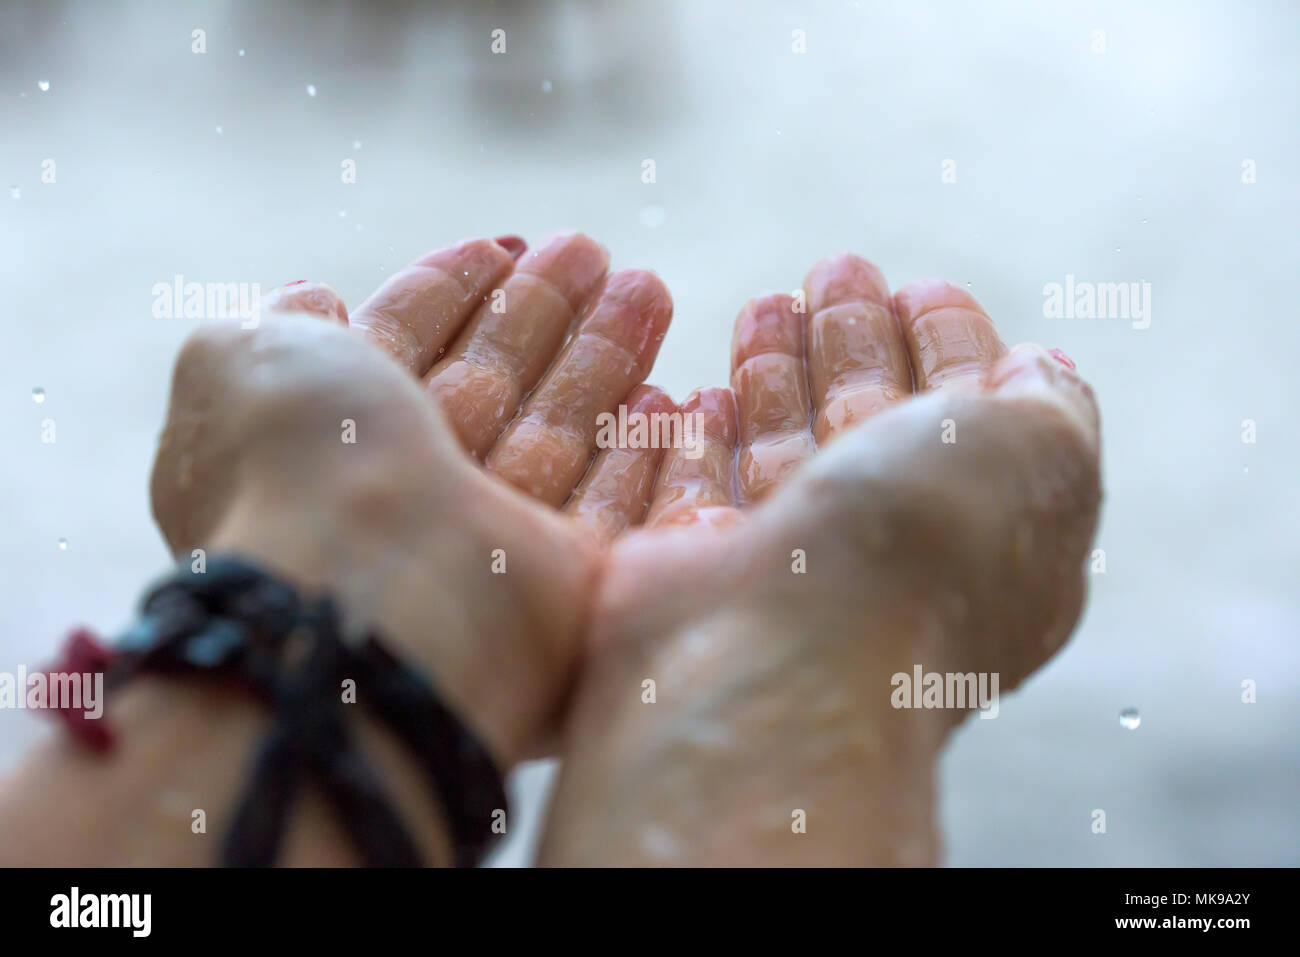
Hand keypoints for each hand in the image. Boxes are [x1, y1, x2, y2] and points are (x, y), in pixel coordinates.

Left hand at [150, 232, 674, 766]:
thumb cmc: (298, 469)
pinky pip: (610, 508)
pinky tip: (673, 401)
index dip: (447, 293)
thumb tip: (311, 298)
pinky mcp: (561, 584)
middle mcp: (406, 493)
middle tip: (594, 252)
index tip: (500, 247)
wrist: (365, 597)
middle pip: (491, 381)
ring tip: (649, 285)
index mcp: (326, 437)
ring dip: (603, 358)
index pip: (401, 345)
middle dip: (542, 311)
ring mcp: (485, 540)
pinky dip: (640, 456)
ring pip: (557, 433)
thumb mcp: (242, 364)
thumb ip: (278, 329)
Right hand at [539, 254, 1102, 864]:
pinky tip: (695, 390)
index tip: (921, 289)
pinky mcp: (703, 569)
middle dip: (857, 338)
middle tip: (834, 270)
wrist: (783, 657)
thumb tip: (1034, 365)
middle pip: (872, 421)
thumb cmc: (921, 550)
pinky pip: (699, 485)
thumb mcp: (1039, 454)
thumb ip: (1052, 403)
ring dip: (778, 368)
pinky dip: (699, 437)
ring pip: (786, 446)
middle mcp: (893, 554)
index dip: (953, 343)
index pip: (973, 416)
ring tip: (766, 302)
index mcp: (989, 535)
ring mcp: (794, 566)